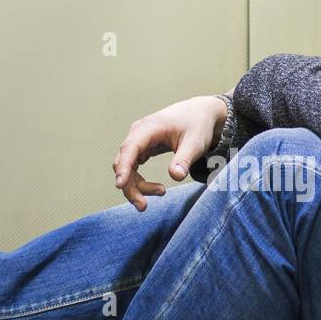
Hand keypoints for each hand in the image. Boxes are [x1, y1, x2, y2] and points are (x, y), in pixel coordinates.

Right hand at [112, 94, 227, 209]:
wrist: (201, 113)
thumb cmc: (198, 125)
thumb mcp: (196, 142)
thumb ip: (185, 159)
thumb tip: (176, 177)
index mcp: (149, 127)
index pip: (130, 148)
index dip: (123, 167)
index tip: (120, 185)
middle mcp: (139, 133)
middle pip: (123, 162)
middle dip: (130, 185)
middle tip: (143, 206)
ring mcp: (139, 140)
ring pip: (127, 167)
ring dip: (136, 185)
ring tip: (161, 192)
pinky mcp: (142, 148)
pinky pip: (133, 167)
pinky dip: (139, 180)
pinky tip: (157, 188)